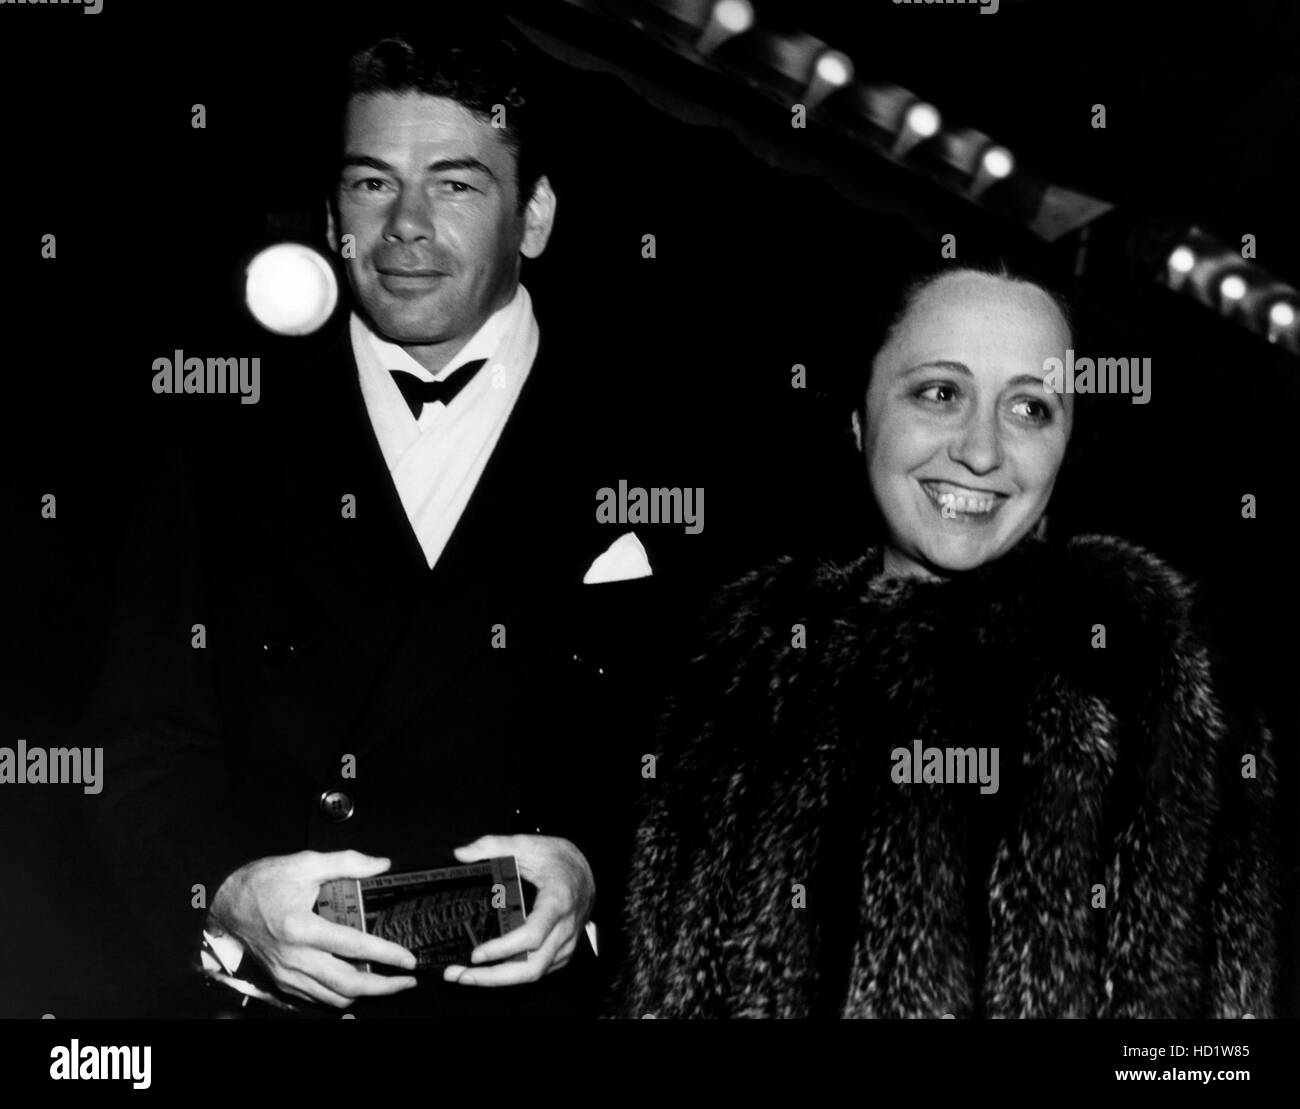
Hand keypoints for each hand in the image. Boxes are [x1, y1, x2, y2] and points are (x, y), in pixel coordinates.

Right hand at [210, 850, 418, 1007]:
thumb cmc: (262, 883)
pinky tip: (356, 983)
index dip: (386, 954)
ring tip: (388, 983)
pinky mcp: (282, 982)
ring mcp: (287, 974)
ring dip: (365, 994)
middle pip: (347, 985)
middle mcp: (295, 958)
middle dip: (383, 986)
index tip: (408, 959)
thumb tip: (381, 865)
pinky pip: (317, 998)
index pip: (354, 947)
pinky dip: (340, 995)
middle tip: (407, 980)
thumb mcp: (305, 863)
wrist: (224, 903)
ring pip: (333, 998)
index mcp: (302, 928)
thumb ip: (347, 863)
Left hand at [443, 834, 593, 986]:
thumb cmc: (560, 859)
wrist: (587, 870)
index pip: (532, 934)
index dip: (504, 948)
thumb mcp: (527, 843)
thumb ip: (493, 845)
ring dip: (499, 980)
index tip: (477, 954)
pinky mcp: (563, 950)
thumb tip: (462, 854)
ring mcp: (566, 942)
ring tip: (468, 977)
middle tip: (462, 976)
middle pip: (532, 967)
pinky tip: (491, 972)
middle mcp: (565, 927)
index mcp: (557, 901)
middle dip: (494, 977)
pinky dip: (513, 976)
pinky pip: (539, 971)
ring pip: (534, 973)